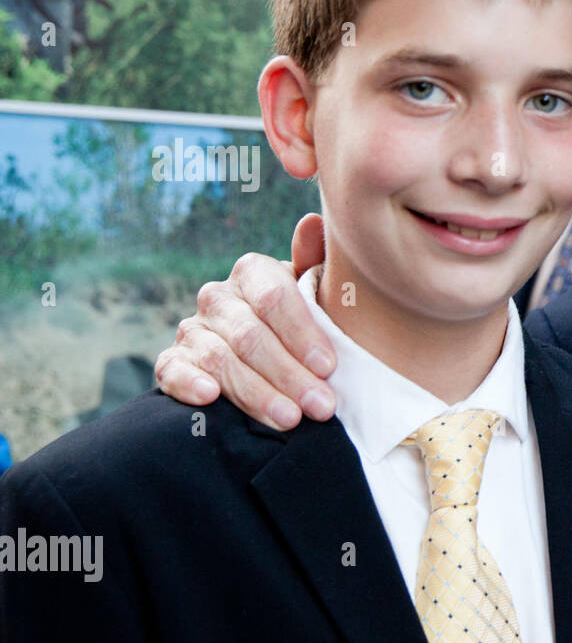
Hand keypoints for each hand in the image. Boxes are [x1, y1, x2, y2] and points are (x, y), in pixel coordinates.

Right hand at [154, 214, 334, 429]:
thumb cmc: (301, 321)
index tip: (329, 366)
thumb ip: (316, 262)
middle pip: (251, 336)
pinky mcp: (174, 360)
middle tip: (321, 406)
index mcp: (253, 272)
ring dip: (257, 392)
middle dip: (290, 375)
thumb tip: (312, 223)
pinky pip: (172, 370)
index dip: (302, 333)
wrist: (266, 351)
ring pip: (220, 359)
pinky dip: (188, 383)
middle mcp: (218, 296)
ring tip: (290, 419)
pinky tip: (210, 398)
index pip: (274, 298)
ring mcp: (193, 328)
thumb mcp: (315, 292)